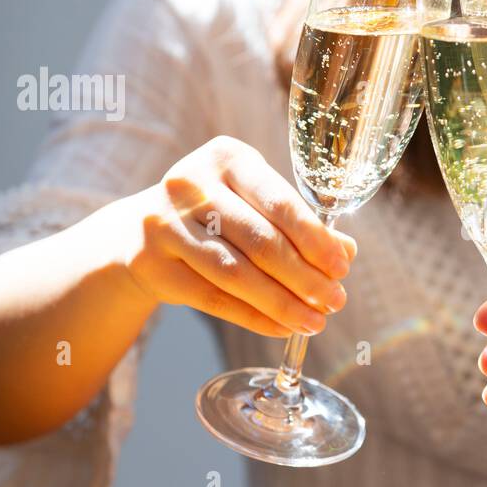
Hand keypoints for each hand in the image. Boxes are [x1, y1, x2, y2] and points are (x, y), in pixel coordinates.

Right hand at [111, 135, 355, 337]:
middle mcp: (191, 184)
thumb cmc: (217, 212)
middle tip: (335, 301)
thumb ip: (299, 223)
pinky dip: (254, 317)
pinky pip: (213, 298)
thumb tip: (346, 252)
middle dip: (305, 277)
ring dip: (282, 303)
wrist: (141, 230)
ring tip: (314, 322)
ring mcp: (165, 223)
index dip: (315, 240)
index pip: (281, 203)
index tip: (342, 268)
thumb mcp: (255, 202)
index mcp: (227, 157)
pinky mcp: (151, 262)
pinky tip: (282, 328)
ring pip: (236, 274)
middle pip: (260, 241)